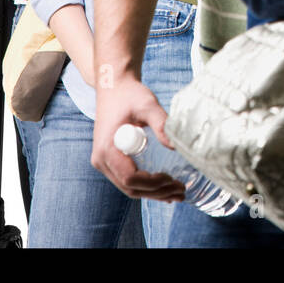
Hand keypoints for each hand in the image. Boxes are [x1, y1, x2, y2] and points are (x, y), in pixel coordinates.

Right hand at [91, 73, 184, 202]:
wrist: (114, 88)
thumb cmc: (129, 95)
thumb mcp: (147, 105)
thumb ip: (161, 123)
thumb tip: (177, 145)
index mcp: (107, 149)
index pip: (130, 177)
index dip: (153, 183)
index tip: (172, 178)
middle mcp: (102, 160)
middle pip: (130, 187)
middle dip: (157, 192)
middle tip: (181, 191)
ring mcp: (105, 162)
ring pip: (129, 187)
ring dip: (154, 193)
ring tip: (177, 194)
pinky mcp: (112, 160)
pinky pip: (129, 179)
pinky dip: (147, 187)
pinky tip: (165, 189)